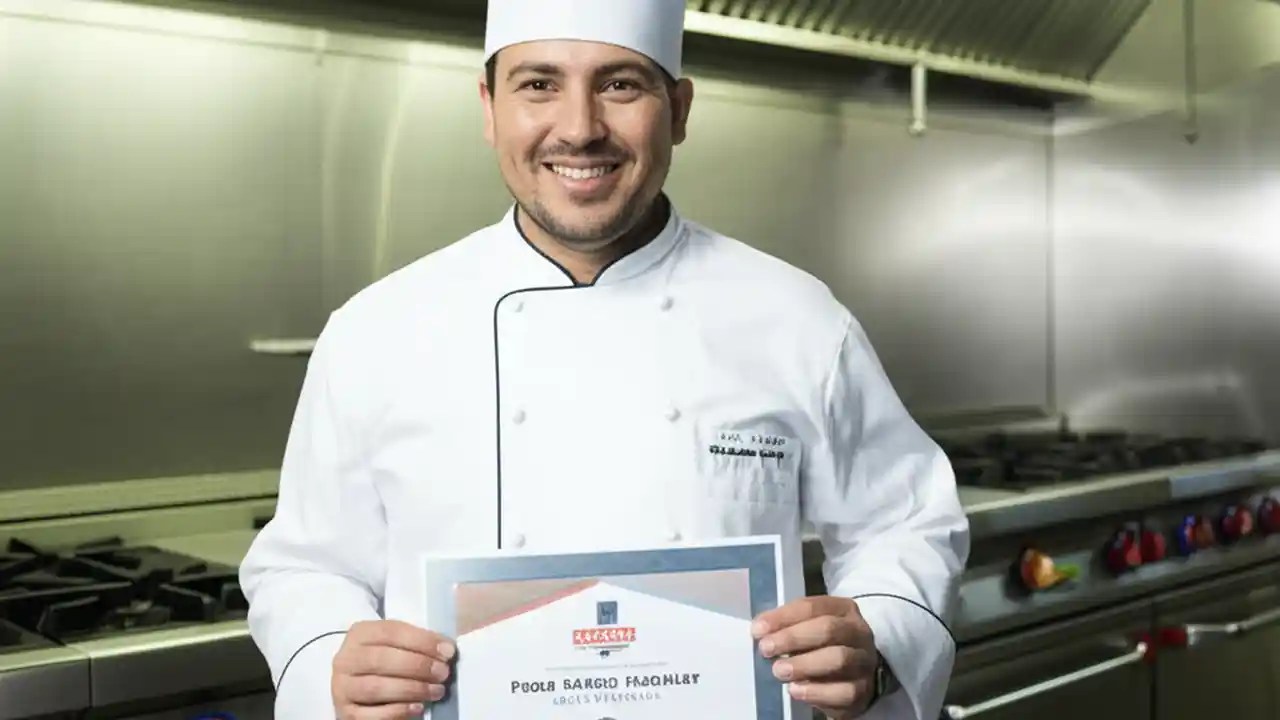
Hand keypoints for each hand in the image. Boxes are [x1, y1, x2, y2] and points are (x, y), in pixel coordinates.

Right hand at [331, 620, 455, 719]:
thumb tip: (446, 649)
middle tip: (443, 673)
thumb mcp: (396, 643)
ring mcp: (342, 687)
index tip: (448, 651)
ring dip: (411, 689)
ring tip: (436, 691)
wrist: (359, 683)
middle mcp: (345, 659)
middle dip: (417, 666)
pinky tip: (418, 708)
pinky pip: (370, 715)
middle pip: (381, 660)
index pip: (390, 631)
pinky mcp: (346, 713)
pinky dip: (397, 711)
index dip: (422, 641)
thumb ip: (417, 642)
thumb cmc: (386, 659)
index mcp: (360, 634)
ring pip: (376, 688)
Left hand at [752, 596, 879, 718]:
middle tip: (766, 649)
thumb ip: (787, 626)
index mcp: (843, 609)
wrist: (855, 675)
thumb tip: (760, 630)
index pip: (812, 606)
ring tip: (779, 671)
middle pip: (828, 629)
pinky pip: (844, 691)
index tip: (758, 629)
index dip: (783, 617)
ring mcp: (864, 661)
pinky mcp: (864, 689)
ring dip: (804, 664)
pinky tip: (796, 690)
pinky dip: (817, 692)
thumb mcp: (808, 628)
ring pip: (838, 659)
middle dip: (793, 638)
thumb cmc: (824, 646)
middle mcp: (858, 632)